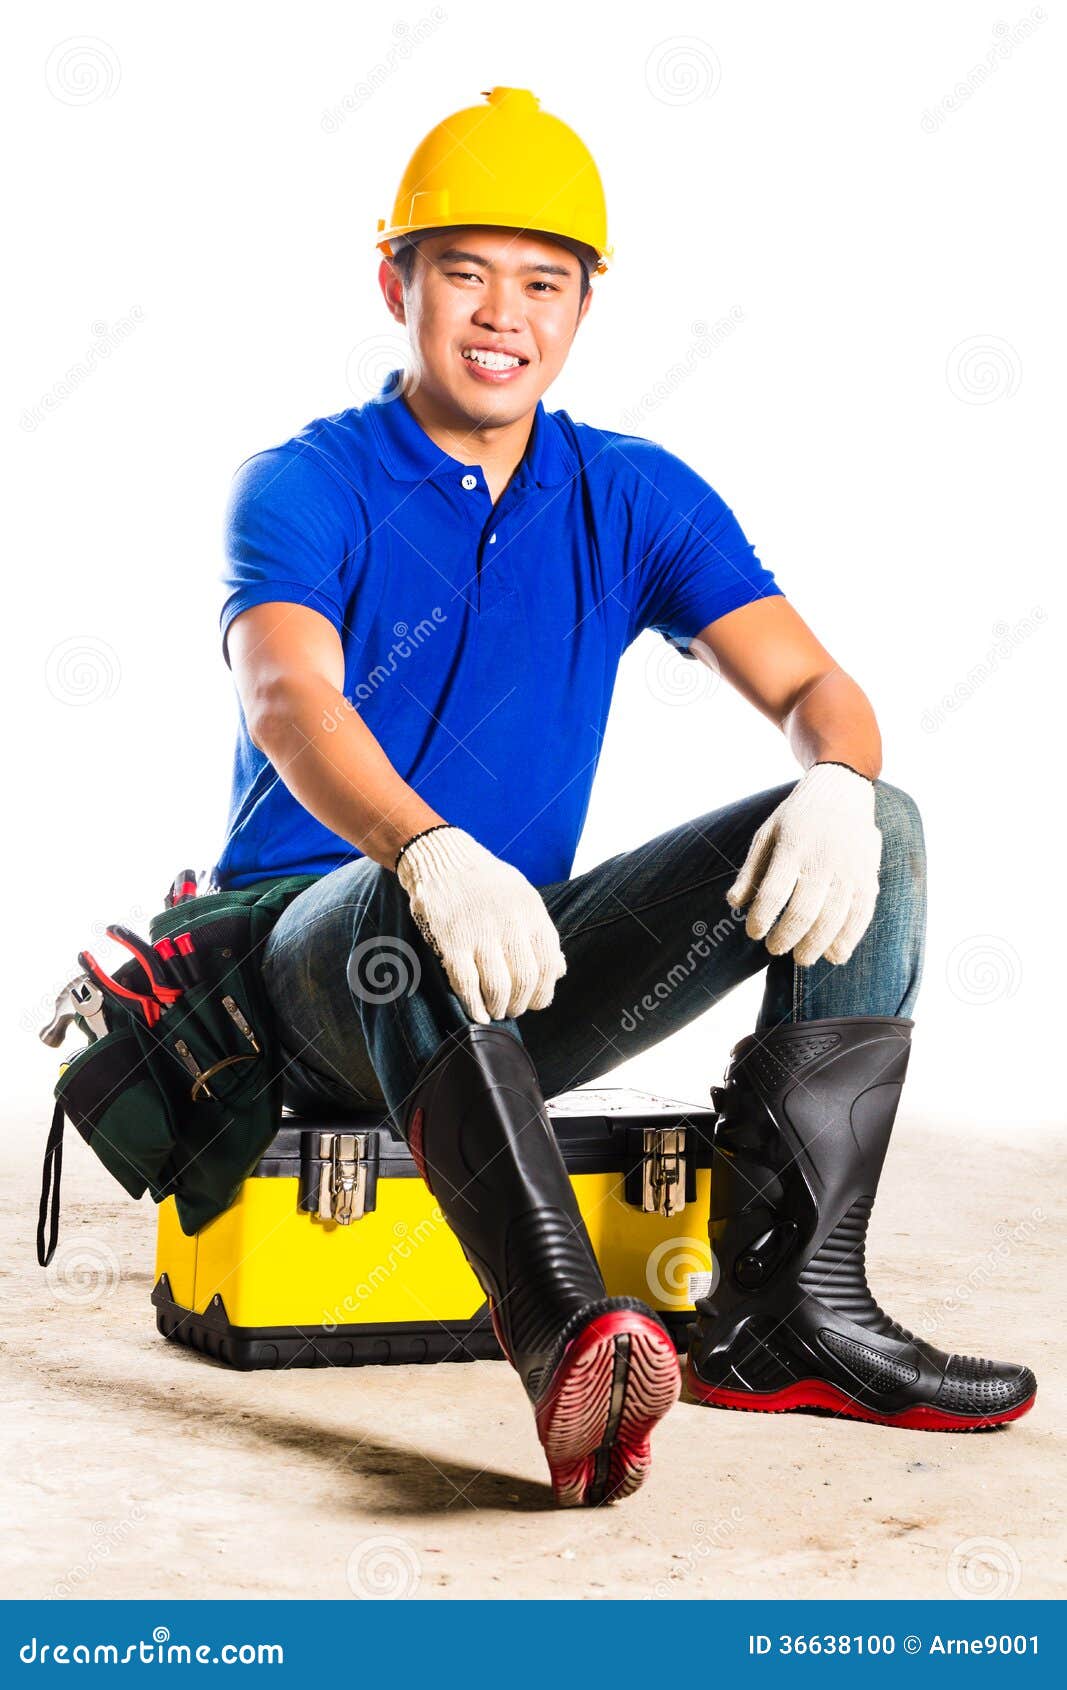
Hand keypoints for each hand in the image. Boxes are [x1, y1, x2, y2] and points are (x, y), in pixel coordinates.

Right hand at [396, 826, 565, 1023]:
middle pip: (525, 980)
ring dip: (498, 1007)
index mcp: (532, 912)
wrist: (442, 857)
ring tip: (495, 1011)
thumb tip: (560, 969)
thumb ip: (540, 932)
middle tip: (513, 1010)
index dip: (545, 992)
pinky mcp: (452, 941)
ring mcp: (479, 933)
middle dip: (521, 1004)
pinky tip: (477, 1012)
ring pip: (497, 986)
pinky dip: (473, 1005)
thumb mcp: (523, 897)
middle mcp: (509, 923)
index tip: (536, 1002)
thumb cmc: (486, 881)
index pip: (550, 964)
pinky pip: (466, 983)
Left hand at [725, 764, 881, 965]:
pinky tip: (835, 955)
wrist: (843, 790)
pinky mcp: (867, 877)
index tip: (753, 933)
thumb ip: (751, 870)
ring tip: (801, 958)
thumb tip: (734, 904)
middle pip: (804, 912)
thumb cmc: (798, 816)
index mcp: (792, 848)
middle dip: (787, 937)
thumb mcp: (767, 833)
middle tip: (775, 949)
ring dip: (816, 945)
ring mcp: (849, 870)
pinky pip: (861, 915)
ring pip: (834, 919)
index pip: (774, 892)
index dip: (761, 919)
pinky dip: (849, 939)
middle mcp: (823, 860)